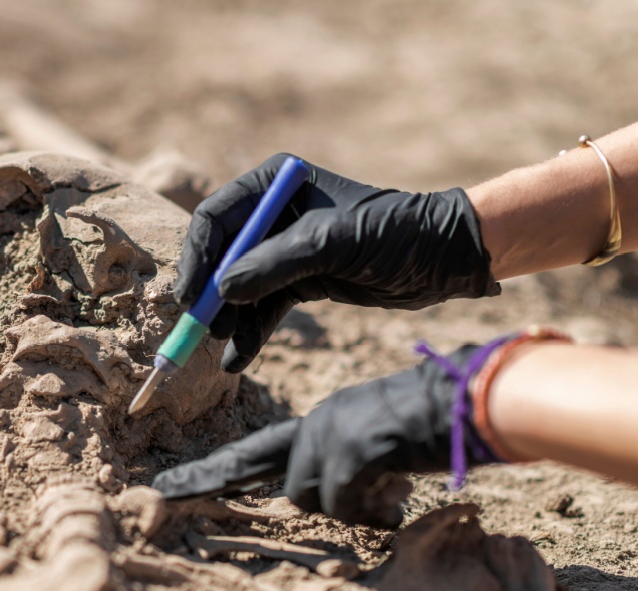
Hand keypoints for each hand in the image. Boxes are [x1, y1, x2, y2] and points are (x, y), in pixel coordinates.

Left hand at [151, 345, 489, 528]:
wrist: (474, 397)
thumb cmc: (439, 422)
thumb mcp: (381, 446)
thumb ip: (348, 470)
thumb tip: (331, 498)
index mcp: (324, 419)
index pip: (257, 449)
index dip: (216, 471)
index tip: (173, 484)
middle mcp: (318, 421)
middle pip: (258, 464)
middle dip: (207, 479)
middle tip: (163, 491)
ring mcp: (330, 433)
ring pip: (308, 496)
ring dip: (348, 507)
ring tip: (391, 489)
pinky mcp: (350, 450)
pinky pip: (342, 503)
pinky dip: (372, 510)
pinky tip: (400, 495)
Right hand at [175, 153, 499, 372]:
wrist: (446, 259)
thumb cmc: (394, 233)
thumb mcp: (331, 244)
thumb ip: (273, 265)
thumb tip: (222, 292)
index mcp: (274, 185)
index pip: (216, 218)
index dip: (198, 257)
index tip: (191, 295)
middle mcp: (273, 215)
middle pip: (221, 255)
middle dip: (210, 293)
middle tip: (201, 327)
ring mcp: (285, 250)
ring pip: (240, 288)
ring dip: (229, 318)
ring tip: (223, 346)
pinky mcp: (301, 281)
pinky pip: (264, 308)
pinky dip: (251, 333)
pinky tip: (238, 359)